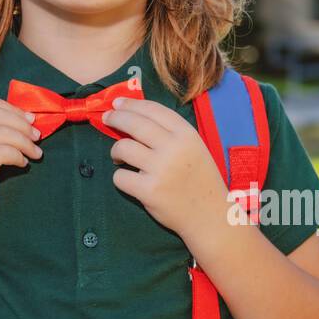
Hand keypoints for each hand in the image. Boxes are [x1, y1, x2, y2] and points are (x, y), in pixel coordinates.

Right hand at [0, 97, 42, 223]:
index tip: (31, 120)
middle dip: (23, 125)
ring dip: (25, 142)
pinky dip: (18, 156)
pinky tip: (23, 163)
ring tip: (35, 152)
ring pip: (4, 133)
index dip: (15, 110)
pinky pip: (5, 152)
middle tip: (37, 136)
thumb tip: (29, 116)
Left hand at [101, 97, 229, 239]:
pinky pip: (120, 176)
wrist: (210, 216)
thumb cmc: (199, 179)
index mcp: (186, 135)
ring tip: (120, 158)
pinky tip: (129, 179)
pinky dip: (120, 177)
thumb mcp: (194, 147)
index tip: (117, 102)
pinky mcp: (149, 191)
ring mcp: (160, 170)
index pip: (153, 110)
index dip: (132, 104)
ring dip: (116, 151)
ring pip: (122, 148)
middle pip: (134, 123)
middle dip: (116, 118)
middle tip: (108, 119)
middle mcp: (173, 148)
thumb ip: (169, 132)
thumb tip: (133, 114)